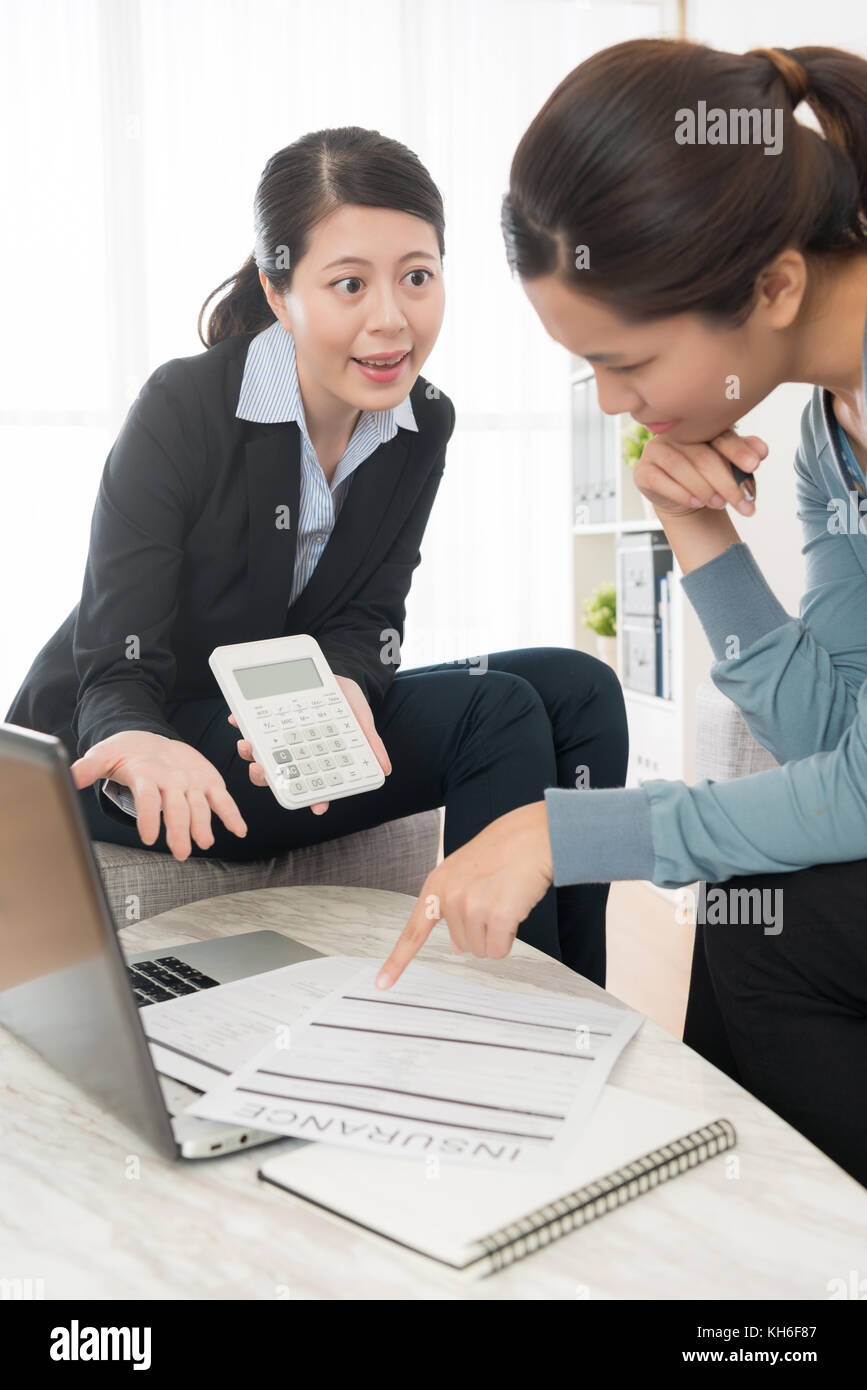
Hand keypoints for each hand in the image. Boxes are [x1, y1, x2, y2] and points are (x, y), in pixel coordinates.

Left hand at [69, 730, 247, 859]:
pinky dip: (232, 813)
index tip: (148, 838)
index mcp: (147, 772)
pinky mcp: (207, 779)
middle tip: (180, 853)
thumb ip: (88, 767)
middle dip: (180, 830)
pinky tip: (238, 830)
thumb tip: (69, 776)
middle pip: (177, 805)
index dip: (149, 817)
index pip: (148, 797)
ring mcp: (192, 778)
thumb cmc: (128, 751)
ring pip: (200, 804)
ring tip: (204, 843)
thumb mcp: (104, 755)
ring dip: (204, 824)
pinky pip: (222, 797)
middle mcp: (172, 776)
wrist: (151, 735)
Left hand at [229, 673, 391, 814]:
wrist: (332, 673)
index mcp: (317, 758)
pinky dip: (241, 725)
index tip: (314, 807)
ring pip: (260, 755)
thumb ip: (370, 741)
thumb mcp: (361, 718)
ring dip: (249, 754)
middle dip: (266, 777)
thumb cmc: (347, 701)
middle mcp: (294, 753)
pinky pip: (249, 726)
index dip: (312, 799)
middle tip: (262, 769)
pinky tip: (237, 719)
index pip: (313, 785)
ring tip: (246, 744)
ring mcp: (277, 738)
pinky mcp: (265, 719)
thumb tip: (386, 769)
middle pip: (278, 775)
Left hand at [375, 802, 553, 989]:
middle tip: (495, 900)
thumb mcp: (466, 874)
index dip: (397, 961)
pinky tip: (514, 910)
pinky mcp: (497, 915)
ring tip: (505, 900)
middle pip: (461, 946)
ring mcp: (471, 906)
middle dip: (481, 931)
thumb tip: (456, 945)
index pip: (413, 931)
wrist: (533, 835)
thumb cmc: (503, 851)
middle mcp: (449, 897)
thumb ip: (453, 907)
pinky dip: (509, 938)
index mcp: (437, 886)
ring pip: (481, 950)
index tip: (382, 983)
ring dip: (497, 934)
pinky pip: (499, 950)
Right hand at [633, 428, 765, 517]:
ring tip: (719, 503)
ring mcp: (655, 450)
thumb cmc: (710, 478)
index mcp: (699, 427)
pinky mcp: (642, 471)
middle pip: (702, 456)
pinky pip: (660, 481)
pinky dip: (681, 494)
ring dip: (703, 489)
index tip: (755, 465)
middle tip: (742, 502)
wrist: (684, 499)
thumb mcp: (731, 466)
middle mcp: (675, 434)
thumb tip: (762, 450)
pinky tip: (696, 503)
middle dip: (726, 482)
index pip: (721, 435)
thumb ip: (745, 455)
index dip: (738, 450)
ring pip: (681, 468)